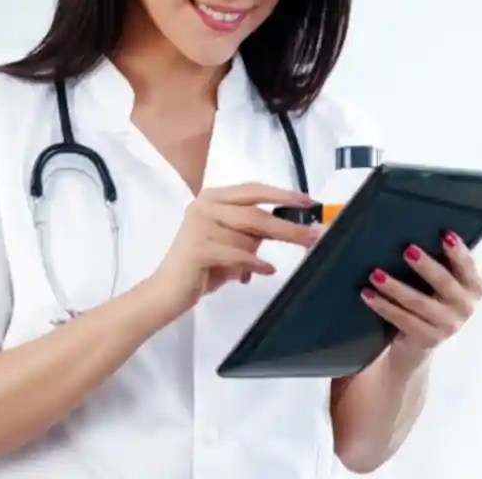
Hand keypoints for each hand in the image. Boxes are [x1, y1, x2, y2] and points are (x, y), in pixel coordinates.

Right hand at [148, 182, 321, 313]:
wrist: (168, 290)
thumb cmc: (203, 266)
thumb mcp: (232, 242)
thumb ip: (253, 232)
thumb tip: (295, 229)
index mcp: (213, 198)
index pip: (252, 190)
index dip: (282, 194)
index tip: (307, 202)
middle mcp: (204, 206)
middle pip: (254, 213)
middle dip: (287, 226)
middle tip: (314, 235)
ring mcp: (199, 226)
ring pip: (246, 234)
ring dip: (267, 248)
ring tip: (285, 257)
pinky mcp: (198, 249)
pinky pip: (236, 254)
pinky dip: (255, 263)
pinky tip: (266, 269)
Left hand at [361, 230, 481, 369]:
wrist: (416, 344)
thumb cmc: (426, 301)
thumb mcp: (434, 283)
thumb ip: (432, 263)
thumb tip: (407, 235)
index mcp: (472, 288)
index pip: (468, 267)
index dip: (459, 252)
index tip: (446, 235)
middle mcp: (465, 307)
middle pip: (445, 283)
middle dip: (426, 266)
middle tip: (407, 250)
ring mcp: (448, 326)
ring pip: (420, 303)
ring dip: (396, 287)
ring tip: (375, 274)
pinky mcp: (429, 339)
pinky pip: (403, 320)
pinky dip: (384, 306)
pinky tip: (368, 295)